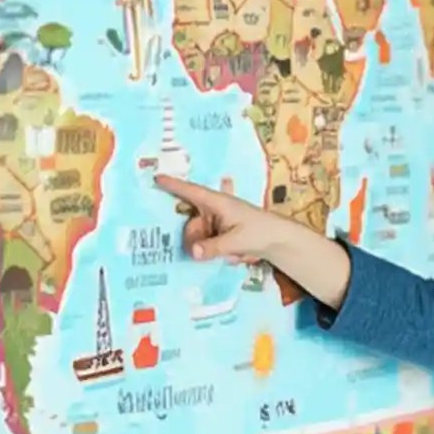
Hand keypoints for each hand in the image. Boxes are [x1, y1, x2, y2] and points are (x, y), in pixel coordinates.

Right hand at [153, 174, 283, 264]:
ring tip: (228, 253)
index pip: (192, 192)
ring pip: (196, 237)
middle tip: (200, 252)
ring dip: (206, 248)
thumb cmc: (260, 232)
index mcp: (217, 202)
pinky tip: (230, 255)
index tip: (156, 178)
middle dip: (193, 239)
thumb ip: (214, 247)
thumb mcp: (237, 241)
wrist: (278, 240)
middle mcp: (213, 210)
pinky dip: (212, 251)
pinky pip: (205, 243)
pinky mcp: (218, 234)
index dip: (174, 186)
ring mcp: (215, 222)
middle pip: (190, 224)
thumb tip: (192, 252)